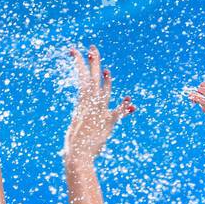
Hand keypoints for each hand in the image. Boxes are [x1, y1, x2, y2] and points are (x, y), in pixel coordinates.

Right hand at [63, 46, 133, 162]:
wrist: (78, 155)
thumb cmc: (76, 144)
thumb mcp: (79, 125)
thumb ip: (85, 114)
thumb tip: (86, 110)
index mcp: (81, 104)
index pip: (81, 79)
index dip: (79, 64)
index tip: (75, 51)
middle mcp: (90, 105)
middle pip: (92, 80)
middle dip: (92, 63)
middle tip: (92, 48)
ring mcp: (99, 113)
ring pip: (103, 92)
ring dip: (106, 80)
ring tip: (107, 69)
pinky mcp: (107, 124)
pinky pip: (117, 113)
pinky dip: (123, 107)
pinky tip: (129, 101)